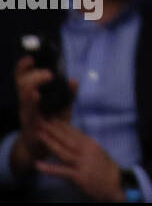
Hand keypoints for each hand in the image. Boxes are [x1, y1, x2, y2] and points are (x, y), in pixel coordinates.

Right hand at [12, 55, 62, 175]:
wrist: (44, 148)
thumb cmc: (53, 125)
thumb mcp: (63, 107)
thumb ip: (68, 94)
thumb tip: (74, 80)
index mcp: (33, 95)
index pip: (25, 78)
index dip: (24, 67)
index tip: (30, 57)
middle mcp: (27, 102)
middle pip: (22, 83)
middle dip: (33, 74)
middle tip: (48, 72)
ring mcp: (27, 113)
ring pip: (23, 95)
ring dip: (33, 84)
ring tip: (45, 76)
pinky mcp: (29, 124)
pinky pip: (29, 112)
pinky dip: (32, 103)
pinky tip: (36, 96)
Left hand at [34, 117, 126, 201]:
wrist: (114, 182)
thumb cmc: (105, 168)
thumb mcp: (97, 152)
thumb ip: (84, 145)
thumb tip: (72, 137)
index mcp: (91, 144)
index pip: (75, 132)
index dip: (62, 125)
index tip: (52, 118)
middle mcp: (87, 151)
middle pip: (67, 139)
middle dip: (53, 129)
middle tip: (42, 121)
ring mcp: (82, 163)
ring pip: (63, 152)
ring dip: (50, 143)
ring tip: (39, 135)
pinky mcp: (78, 176)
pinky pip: (61, 171)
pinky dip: (49, 168)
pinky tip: (38, 165)